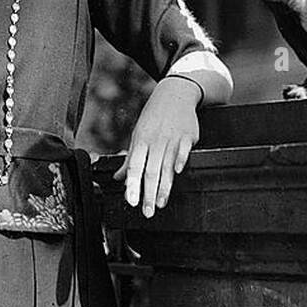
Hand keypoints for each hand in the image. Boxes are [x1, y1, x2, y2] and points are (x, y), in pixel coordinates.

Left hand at [114, 76, 200, 216]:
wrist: (175, 94)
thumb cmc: (154, 117)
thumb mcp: (139, 134)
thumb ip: (131, 159)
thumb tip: (118, 178)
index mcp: (141, 142)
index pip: (135, 167)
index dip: (133, 185)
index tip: (132, 202)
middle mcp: (155, 142)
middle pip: (151, 171)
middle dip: (149, 194)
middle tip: (148, 212)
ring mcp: (172, 139)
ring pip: (166, 166)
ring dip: (164, 186)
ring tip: (161, 203)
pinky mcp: (187, 136)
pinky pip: (183, 150)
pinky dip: (180, 160)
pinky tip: (178, 172)